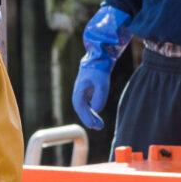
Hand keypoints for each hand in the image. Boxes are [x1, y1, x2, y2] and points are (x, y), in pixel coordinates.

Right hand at [72, 4, 132, 130]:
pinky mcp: (87, 88)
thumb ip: (99, 96)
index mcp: (79, 89)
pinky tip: (98, 113)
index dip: (87, 117)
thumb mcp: (101, 82)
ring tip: (99, 124)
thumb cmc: (99, 66)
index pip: (80, 107)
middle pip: (81, 108)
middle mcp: (79, 90)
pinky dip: (92, 109)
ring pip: (84, 106)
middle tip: (98, 127)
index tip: (95, 125)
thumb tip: (96, 109)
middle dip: (88, 119)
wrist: (99, 54)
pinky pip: (87, 102)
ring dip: (90, 115)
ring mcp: (82, 89)